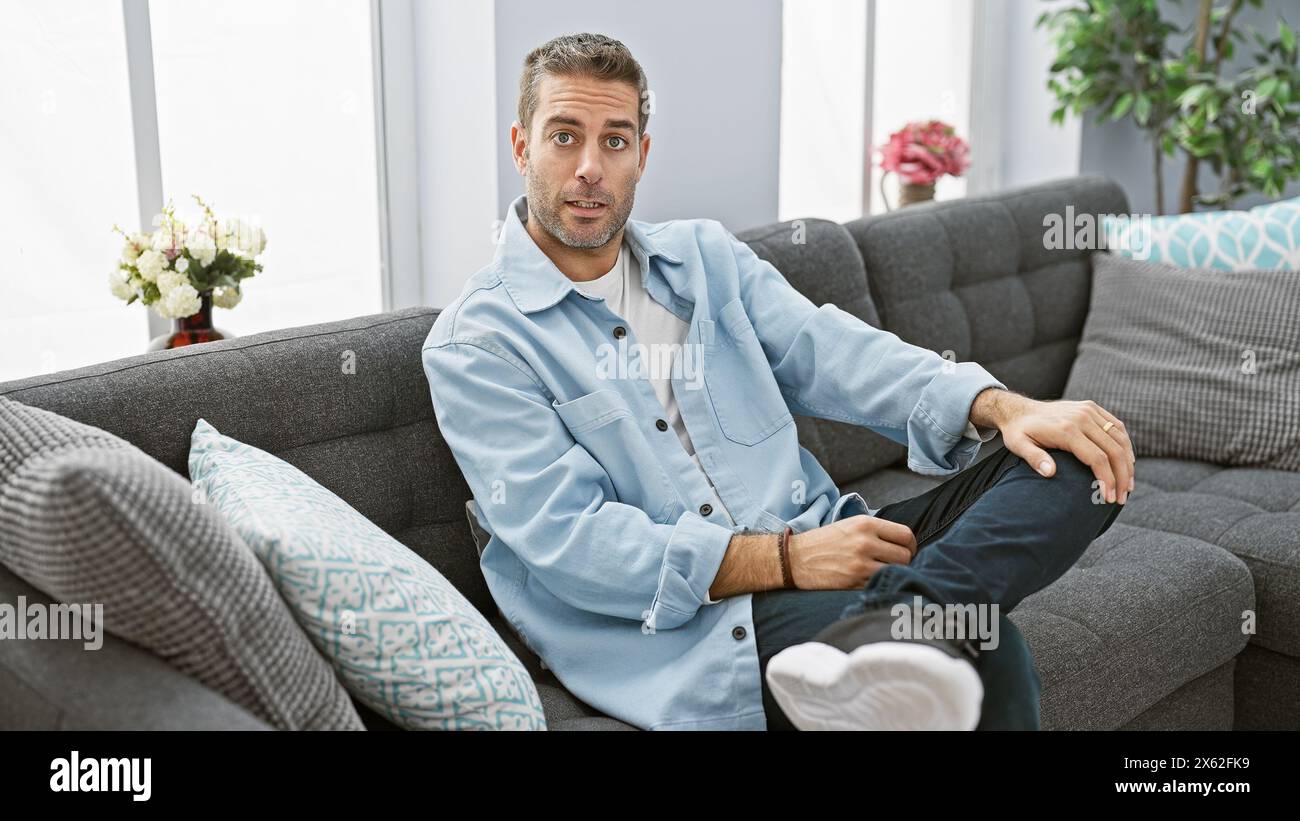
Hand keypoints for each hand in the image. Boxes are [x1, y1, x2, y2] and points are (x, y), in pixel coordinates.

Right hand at [788, 515, 916, 589]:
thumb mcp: (850, 524)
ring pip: (896, 572)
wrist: (795, 559)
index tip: (906, 550)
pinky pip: (879, 584)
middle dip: (904, 561)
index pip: (906, 535)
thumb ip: (876, 530)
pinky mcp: (854, 583)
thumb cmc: (824, 541)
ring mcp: (860, 564)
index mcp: (865, 524)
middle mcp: (865, 542)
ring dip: (893, 573)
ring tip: (882, 572)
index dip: (910, 545)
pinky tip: (869, 580)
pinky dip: (878, 583)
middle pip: (905, 556)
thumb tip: (903, 542)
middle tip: (894, 563)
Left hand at [996, 397, 1135, 503]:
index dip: (1107, 480)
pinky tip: (1127, 461)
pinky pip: (1116, 425)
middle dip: (1122, 477)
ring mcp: (1088, 410)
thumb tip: (1050, 473)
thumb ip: (1034, 459)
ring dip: (1128, 462)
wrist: (1019, 410)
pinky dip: (1125, 444)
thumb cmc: (1019, 432)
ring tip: (1128, 485)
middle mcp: (1081, 417)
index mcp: (1066, 429)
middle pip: (1114, 450)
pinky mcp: (1091, 407)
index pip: (1097, 458)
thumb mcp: (1018, 446)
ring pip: (1119, 438)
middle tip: (1122, 498)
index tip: (1109, 498)